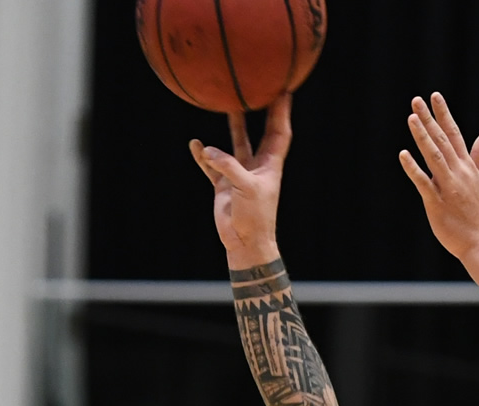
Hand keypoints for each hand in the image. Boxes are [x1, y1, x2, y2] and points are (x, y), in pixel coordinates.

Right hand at [188, 96, 292, 268]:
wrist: (245, 242)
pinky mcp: (223, 185)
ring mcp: (238, 174)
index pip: (278, 131)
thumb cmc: (255, 217)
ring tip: (225, 105)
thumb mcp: (246, 187)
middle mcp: (255, 166)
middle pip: (258, 132)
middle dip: (258, 112)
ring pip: (234, 145)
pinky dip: (203, 155)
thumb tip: (207, 149)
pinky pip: (211, 165)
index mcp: (270, 164)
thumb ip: (228, 166)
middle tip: (256, 90)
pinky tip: (195, 144)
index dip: (281, 111)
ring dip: (232, 127)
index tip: (283, 89)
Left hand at [399, 92, 478, 260]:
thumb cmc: (478, 212)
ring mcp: (447, 187)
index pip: (455, 134)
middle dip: (429, 119)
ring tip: (412, 118)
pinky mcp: (437, 203)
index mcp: (467, 166)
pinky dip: (413, 168)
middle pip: (442, 140)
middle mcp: (458, 172)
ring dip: (422, 136)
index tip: (435, 96)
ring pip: (433, 156)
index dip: (444, 114)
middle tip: (416, 100)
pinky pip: (423, 183)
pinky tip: (403, 154)